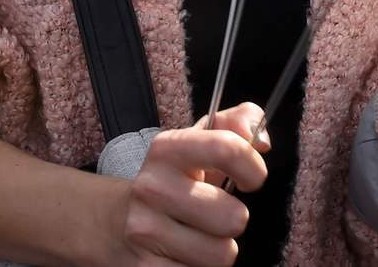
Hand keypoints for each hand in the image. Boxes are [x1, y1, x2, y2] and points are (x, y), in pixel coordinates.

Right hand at [105, 102, 268, 265]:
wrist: (115, 223)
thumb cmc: (174, 181)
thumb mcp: (199, 143)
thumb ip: (238, 122)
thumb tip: (261, 140)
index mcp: (168, 149)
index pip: (227, 148)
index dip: (253, 168)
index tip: (251, 179)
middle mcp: (152, 187)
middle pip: (233, 217)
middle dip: (234, 219)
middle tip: (215, 214)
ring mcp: (145, 230)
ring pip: (222, 255)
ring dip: (218, 250)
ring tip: (199, 237)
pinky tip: (183, 255)